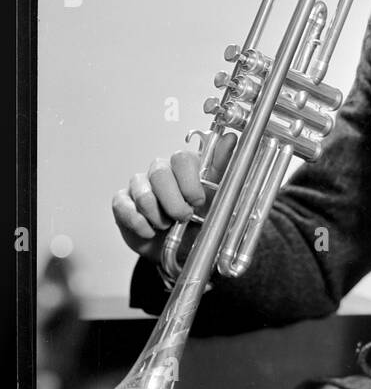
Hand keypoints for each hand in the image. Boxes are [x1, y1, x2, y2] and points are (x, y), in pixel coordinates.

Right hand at [111, 133, 236, 263]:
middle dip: (174, 203)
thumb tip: (230, 138)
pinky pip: (125, 208)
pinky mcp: (123, 202)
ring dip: (159, 216)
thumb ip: (223, 167)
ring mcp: (139, 185)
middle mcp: (160, 171)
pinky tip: (151, 231)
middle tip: (184, 217)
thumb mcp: (218, 197)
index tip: (198, 201)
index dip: (190, 182)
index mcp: (184, 166)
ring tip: (168, 225)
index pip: (181, 158)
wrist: (181, 250)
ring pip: (143, 194)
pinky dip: (141, 224)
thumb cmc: (200, 220)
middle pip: (159, 174)